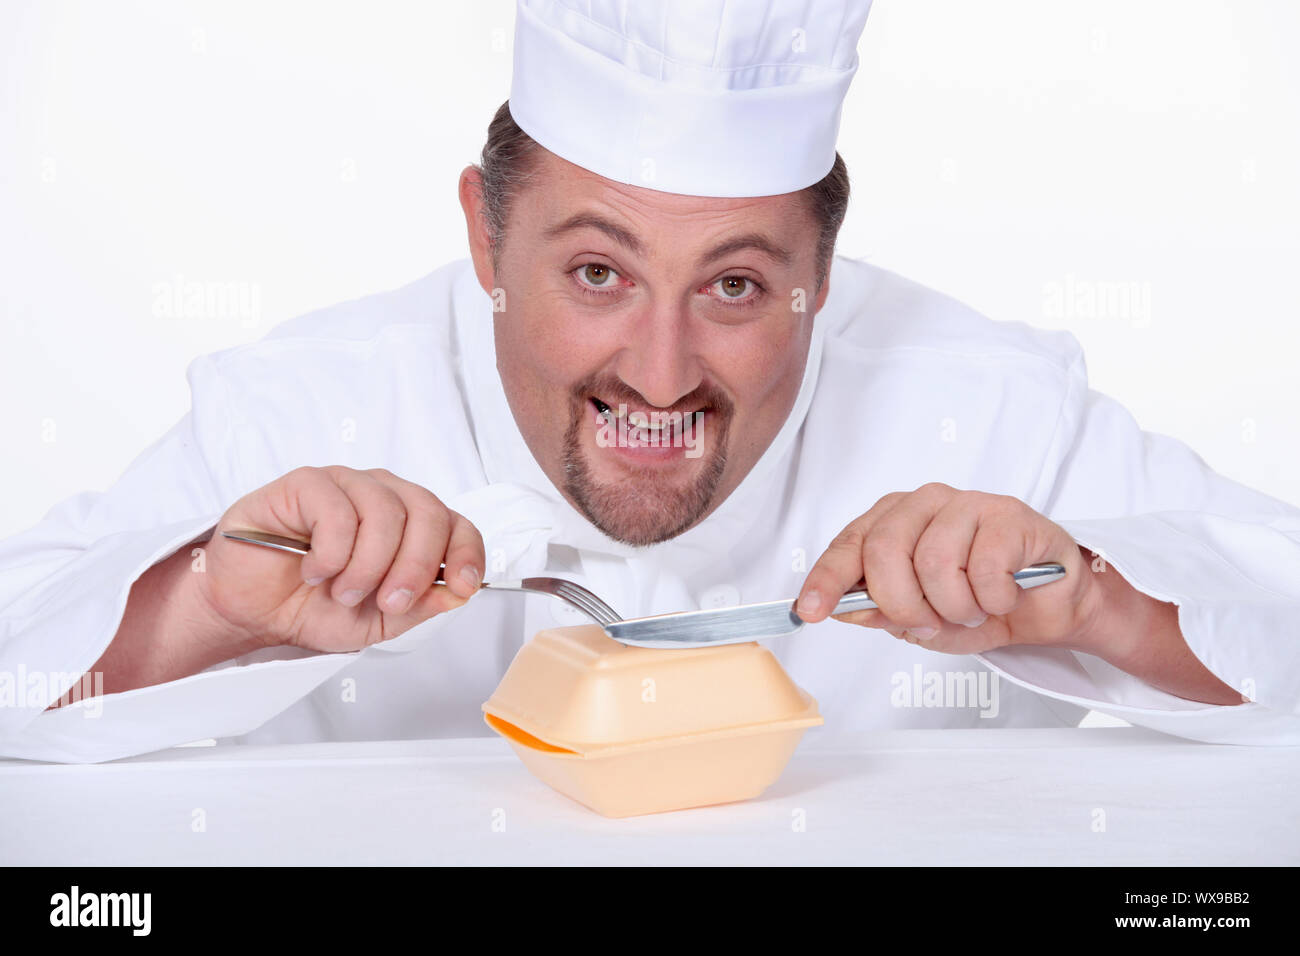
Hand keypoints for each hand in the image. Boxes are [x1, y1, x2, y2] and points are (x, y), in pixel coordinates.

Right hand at [196, 466, 484, 652]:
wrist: (255, 611)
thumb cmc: (316, 607)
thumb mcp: (381, 621)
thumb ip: (421, 605)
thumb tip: (460, 591)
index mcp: (410, 525)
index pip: (457, 524)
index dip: (467, 553)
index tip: (464, 587)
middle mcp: (384, 496)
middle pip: (427, 513)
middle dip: (415, 567)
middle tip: (390, 601)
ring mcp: (347, 485)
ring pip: (385, 512)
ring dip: (367, 565)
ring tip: (342, 591)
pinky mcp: (307, 483)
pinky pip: (338, 510)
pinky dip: (331, 553)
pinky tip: (314, 570)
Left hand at [795, 482, 1100, 654]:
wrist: (1045, 608)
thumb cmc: (976, 603)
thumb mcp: (920, 621)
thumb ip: (880, 612)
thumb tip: (842, 608)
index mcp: (892, 521)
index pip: (849, 545)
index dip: (826, 579)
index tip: (809, 611)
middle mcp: (924, 503)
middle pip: (885, 552)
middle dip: (902, 604)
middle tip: (928, 623)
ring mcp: (967, 503)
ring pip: (935, 563)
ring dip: (956, 607)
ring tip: (973, 610)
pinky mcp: (1009, 514)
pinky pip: (984, 568)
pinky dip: (992, 600)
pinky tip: (1003, 596)